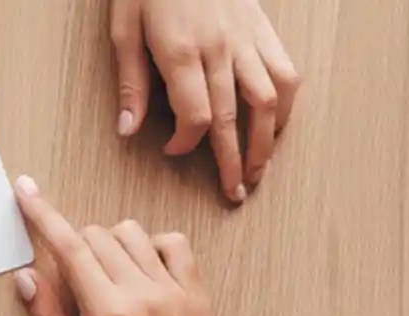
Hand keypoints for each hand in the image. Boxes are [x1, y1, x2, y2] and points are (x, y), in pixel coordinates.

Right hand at [11, 175, 247, 315]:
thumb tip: (26, 277)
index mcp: (108, 314)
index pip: (69, 246)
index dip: (42, 214)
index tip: (24, 189)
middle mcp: (144, 294)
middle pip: (98, 236)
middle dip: (74, 246)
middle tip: (72, 287)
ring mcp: (176, 293)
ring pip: (133, 234)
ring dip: (110, 245)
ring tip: (106, 283)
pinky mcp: (198, 298)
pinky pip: (175, 245)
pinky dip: (153, 247)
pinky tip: (142, 274)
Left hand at [110, 0, 299, 202]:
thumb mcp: (124, 29)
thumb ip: (130, 82)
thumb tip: (126, 129)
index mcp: (182, 51)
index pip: (195, 115)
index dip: (186, 144)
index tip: (172, 154)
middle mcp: (221, 48)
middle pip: (232, 116)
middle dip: (233, 160)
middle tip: (234, 193)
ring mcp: (247, 38)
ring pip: (268, 99)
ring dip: (266, 140)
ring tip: (259, 170)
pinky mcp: (263, 28)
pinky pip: (284, 71)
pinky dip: (285, 104)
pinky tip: (277, 125)